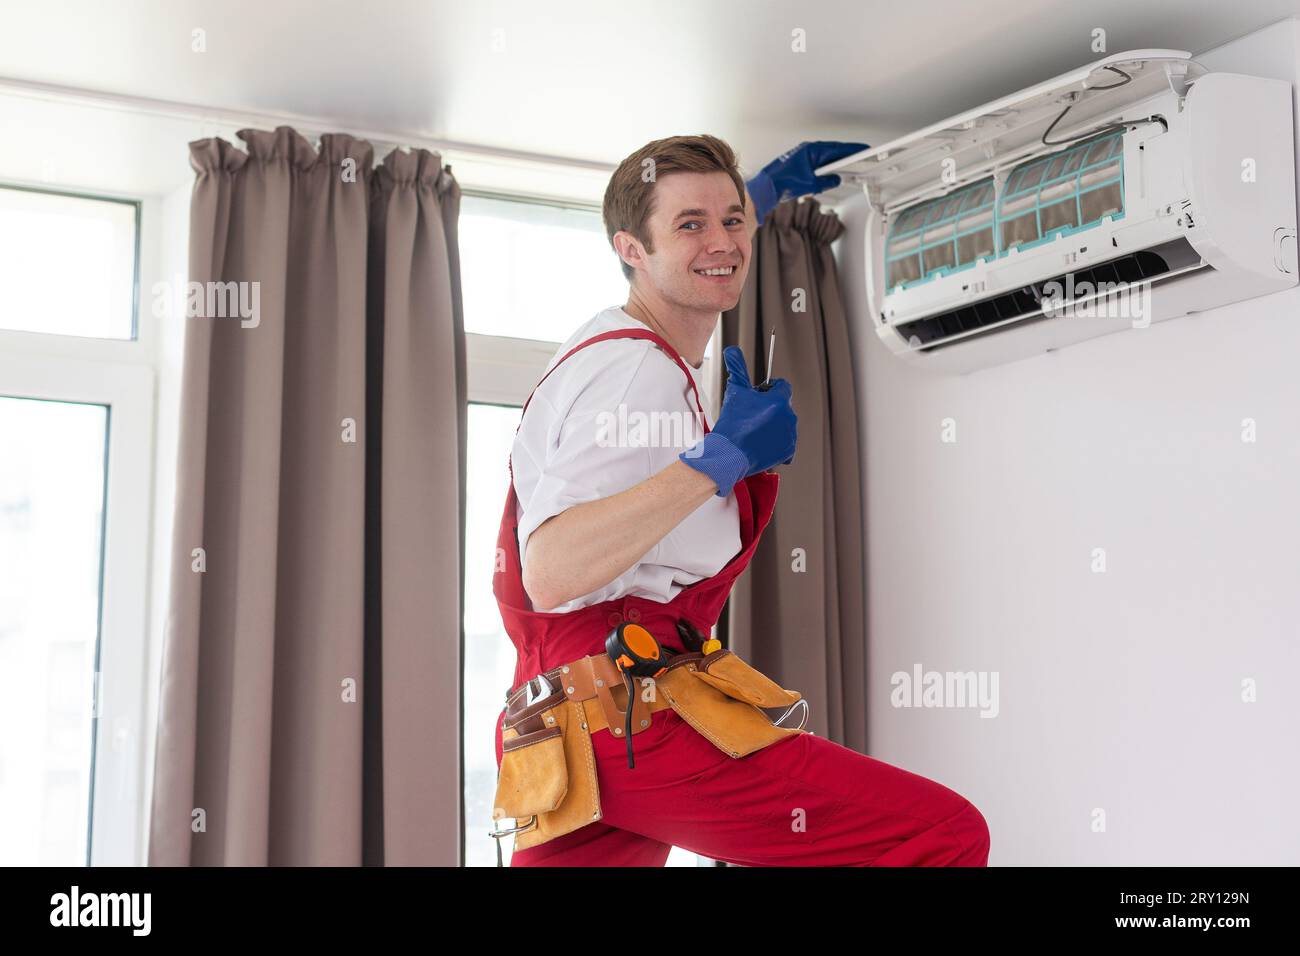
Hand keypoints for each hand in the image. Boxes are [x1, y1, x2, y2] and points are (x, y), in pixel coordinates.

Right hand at [679, 346, 796, 496]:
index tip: (757, 395)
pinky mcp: (788, 451)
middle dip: (770, 406)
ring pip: (784, 422)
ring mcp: (790, 435)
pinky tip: (761, 441)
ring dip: (773, 423)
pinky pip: (786, 441)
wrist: (729, 454)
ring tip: (754, 429)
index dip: (768, 388)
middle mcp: (790, 417)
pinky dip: (776, 441)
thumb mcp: (735, 391)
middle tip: (752, 413)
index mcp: (780, 400)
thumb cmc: (732, 422)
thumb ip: (737, 367)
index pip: (782, 385)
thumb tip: (731, 349)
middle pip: (783, 404)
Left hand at [745, 140, 869, 224]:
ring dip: (836, 159)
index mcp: (813, 150)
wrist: (767, 186)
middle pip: (833, 150)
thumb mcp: (811, 184)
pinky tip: (829, 170)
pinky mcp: (799, 162)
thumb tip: (835, 180)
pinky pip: (818, 161)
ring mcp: (803, 155)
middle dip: (846, 154)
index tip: (863, 149)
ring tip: (847, 164)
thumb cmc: (783, 181)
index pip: (838, 149)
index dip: (852, 150)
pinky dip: (826, 164)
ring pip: (825, 156)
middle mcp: (808, 149)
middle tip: (859, 156)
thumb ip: (826, 182)